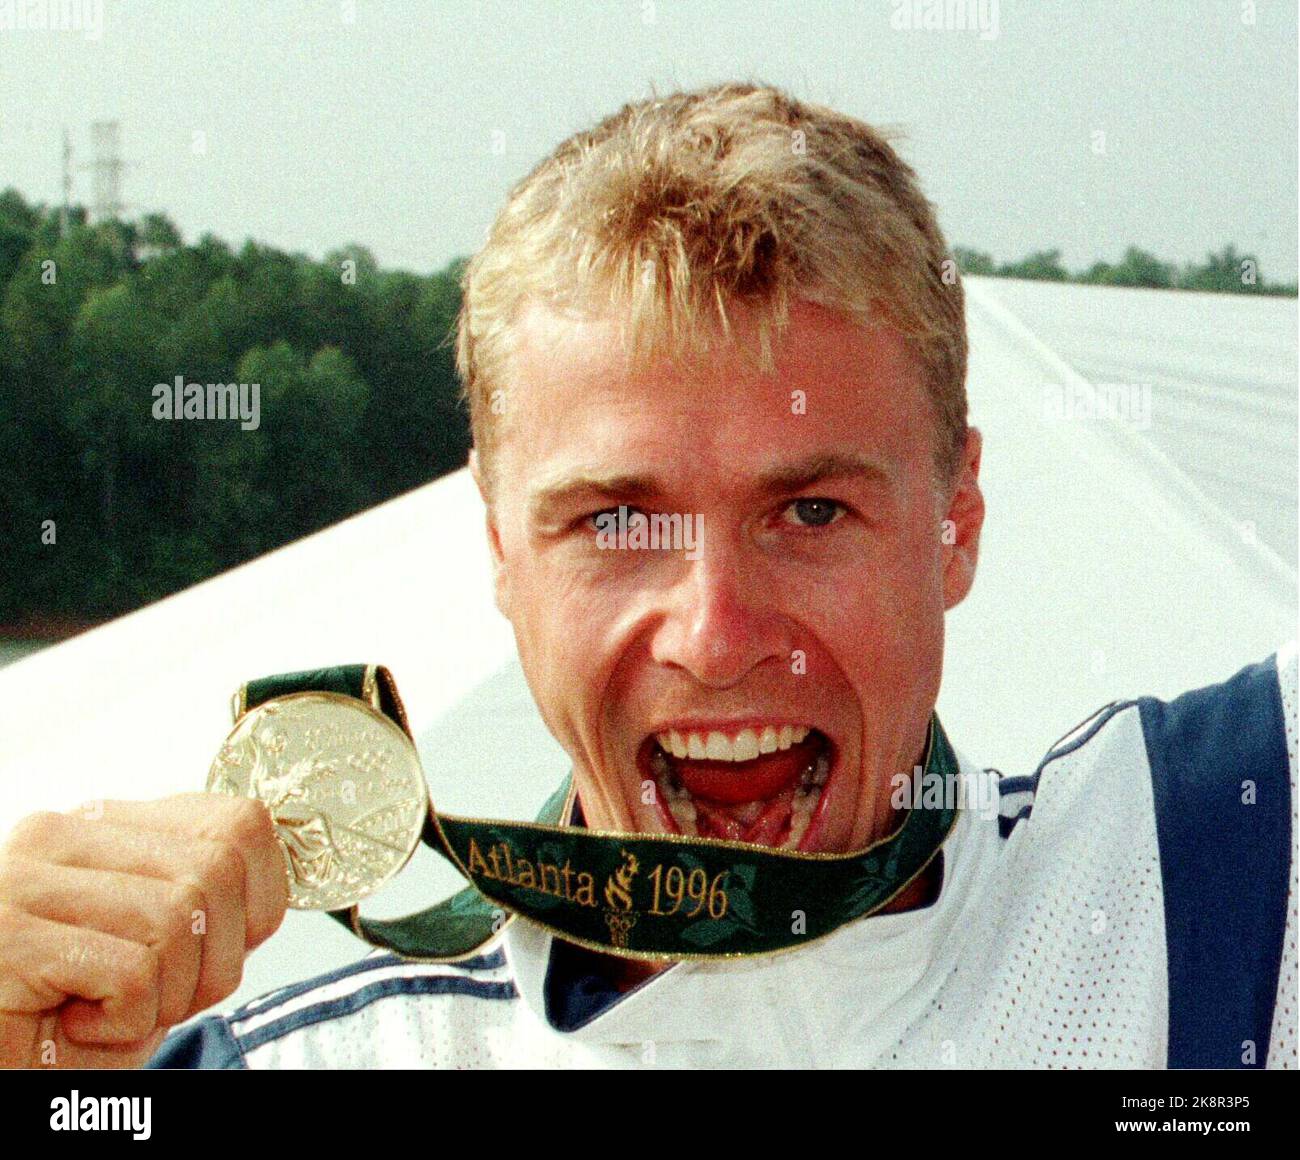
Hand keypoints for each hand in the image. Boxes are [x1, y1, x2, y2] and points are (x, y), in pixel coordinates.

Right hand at [0, 793, 287, 1068]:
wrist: (6, 1068)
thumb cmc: (71, 1015)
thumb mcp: (158, 943)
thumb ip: (206, 892)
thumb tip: (276, 878)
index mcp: (104, 824)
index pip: (239, 821)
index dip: (260, 899)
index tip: (222, 949)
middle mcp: (60, 834)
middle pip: (218, 868)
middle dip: (219, 957)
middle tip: (164, 995)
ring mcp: (26, 880)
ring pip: (178, 919)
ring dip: (169, 994)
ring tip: (116, 1011)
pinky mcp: (8, 937)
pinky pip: (134, 972)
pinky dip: (127, 1019)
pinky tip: (80, 1023)